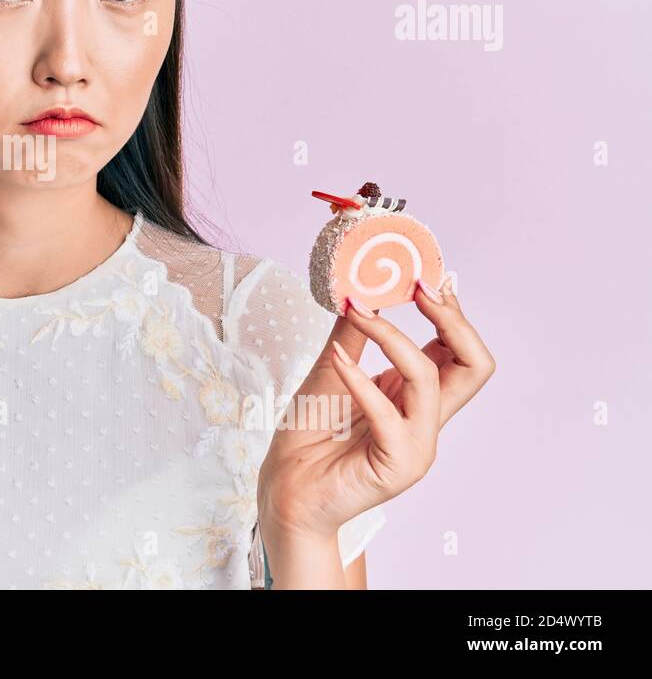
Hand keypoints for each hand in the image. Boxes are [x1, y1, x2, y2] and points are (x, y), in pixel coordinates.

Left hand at [257, 275, 495, 540]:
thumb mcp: (331, 370)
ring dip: (393, 338)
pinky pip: (387, 413)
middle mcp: (427, 418)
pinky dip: (361, 379)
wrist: (285, 489)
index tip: (426, 274)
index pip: (459, 349)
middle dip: (453, 320)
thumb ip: (352, 335)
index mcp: (417, 395)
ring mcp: (417, 444)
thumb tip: (360, 287)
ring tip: (360, 314)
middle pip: (477, 364)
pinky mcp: (397, 465)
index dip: (450, 311)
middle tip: (419, 287)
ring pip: (431, 378)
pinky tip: (337, 359)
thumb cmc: (309, 435)